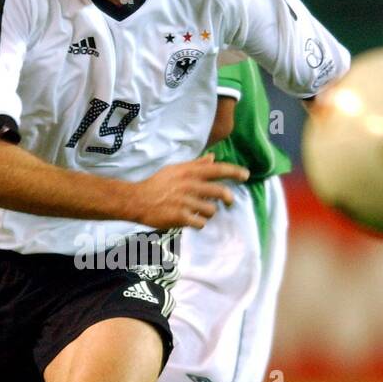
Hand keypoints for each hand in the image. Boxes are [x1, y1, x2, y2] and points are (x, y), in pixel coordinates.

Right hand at [132, 156, 248, 230]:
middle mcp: (189, 186)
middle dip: (228, 198)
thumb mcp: (175, 170)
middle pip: (219, 191)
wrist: (137, 200)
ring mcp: (185, 202)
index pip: (216, 170)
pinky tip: (191, 220)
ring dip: (208, 212)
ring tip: (199, 212)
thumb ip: (195, 165)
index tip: (246, 175)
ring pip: (211, 210)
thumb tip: (212, 158)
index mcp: (189, 173)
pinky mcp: (180, 217)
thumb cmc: (157, 184)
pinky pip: (200, 223)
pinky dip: (198, 223)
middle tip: (229, 201)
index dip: (234, 172)